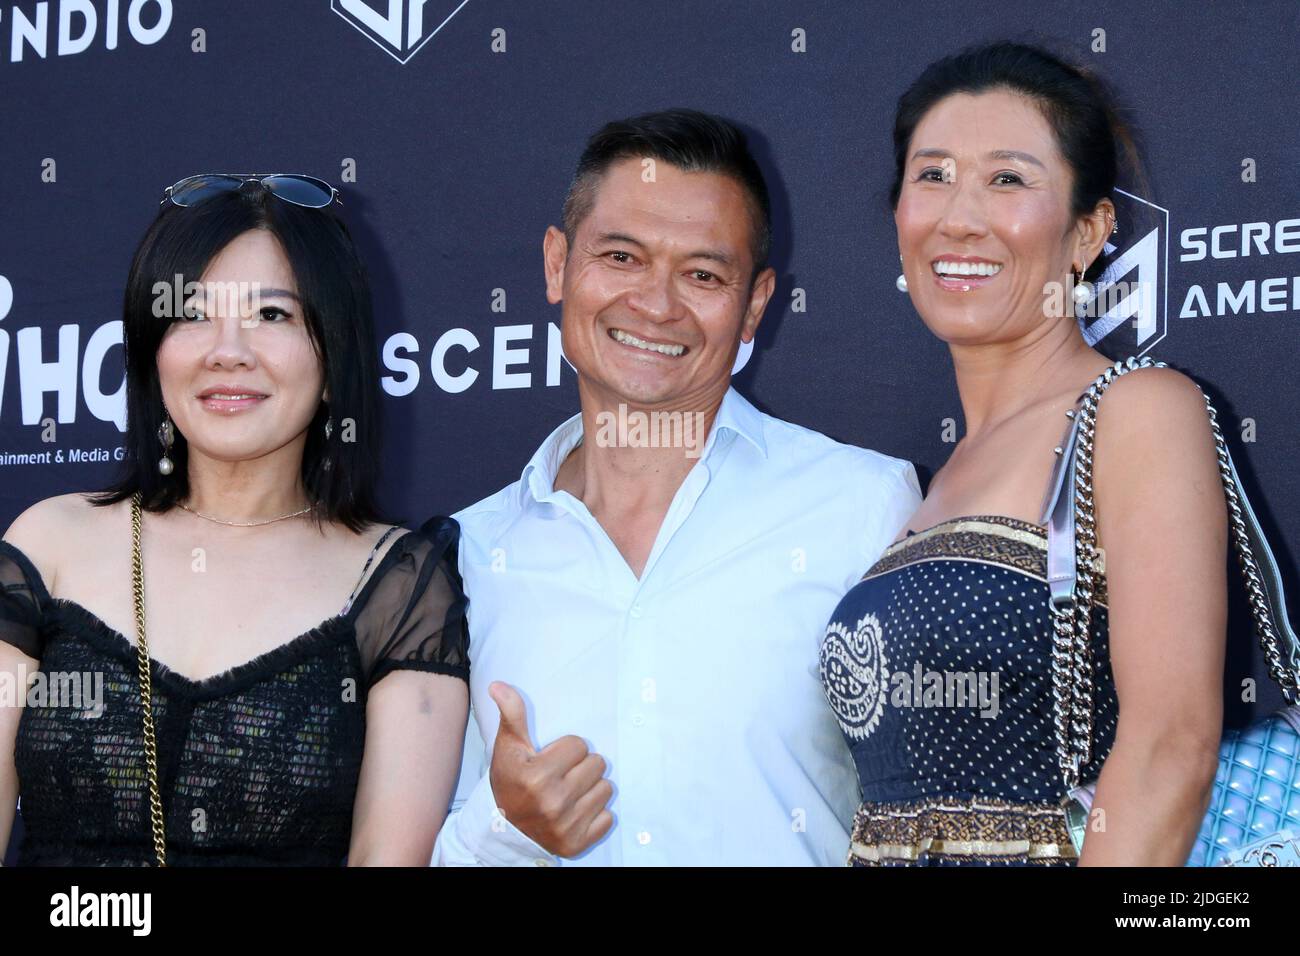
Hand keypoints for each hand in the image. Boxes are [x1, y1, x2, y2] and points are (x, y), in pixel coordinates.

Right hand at [487, 681, 613, 857]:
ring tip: (571, 792)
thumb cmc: (511, 781)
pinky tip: (577, 811)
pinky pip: (608, 818)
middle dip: (582, 766)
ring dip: (592, 788)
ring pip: (606, 789)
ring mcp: (566, 826)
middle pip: (598, 764)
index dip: (566, 749)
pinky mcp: (577, 844)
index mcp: (537, 776)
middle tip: (563, 774)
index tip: (552, 759)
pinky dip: (596, 814)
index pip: (579, 745)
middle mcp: (553, 803)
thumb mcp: (509, 747)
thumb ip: (511, 714)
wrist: (505, 828)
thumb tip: (498, 685)